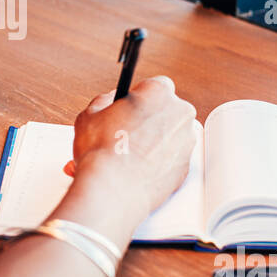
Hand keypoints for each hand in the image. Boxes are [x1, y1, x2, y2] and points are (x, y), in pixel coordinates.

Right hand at [65, 76, 196, 215]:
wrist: (112, 190)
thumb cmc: (102, 152)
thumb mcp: (90, 114)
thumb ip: (106, 100)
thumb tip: (112, 100)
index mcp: (159, 92)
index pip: (154, 85)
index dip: (138, 98)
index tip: (128, 108)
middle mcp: (180, 113)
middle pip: (165, 111)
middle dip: (148, 120)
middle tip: (125, 133)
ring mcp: (186, 141)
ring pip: (169, 136)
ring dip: (153, 142)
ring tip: (127, 156)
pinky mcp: (186, 167)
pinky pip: (171, 159)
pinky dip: (158, 163)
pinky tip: (136, 169)